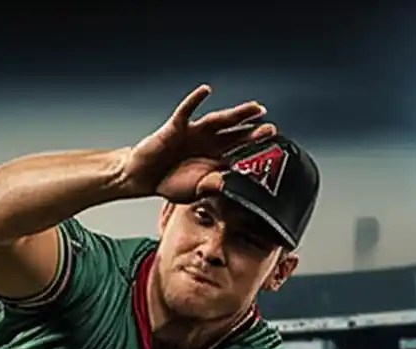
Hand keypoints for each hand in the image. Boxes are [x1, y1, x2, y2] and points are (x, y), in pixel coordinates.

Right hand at [120, 85, 276, 203]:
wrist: (142, 177)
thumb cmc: (169, 182)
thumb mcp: (196, 190)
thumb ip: (214, 186)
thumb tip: (232, 185)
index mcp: (214, 158)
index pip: (239, 150)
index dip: (255, 147)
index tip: (272, 145)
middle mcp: (207, 142)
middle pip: (235, 133)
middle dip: (252, 130)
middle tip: (270, 127)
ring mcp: (193, 133)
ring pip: (218, 120)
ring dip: (236, 114)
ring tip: (254, 108)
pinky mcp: (176, 127)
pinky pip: (186, 111)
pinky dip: (195, 100)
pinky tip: (206, 91)